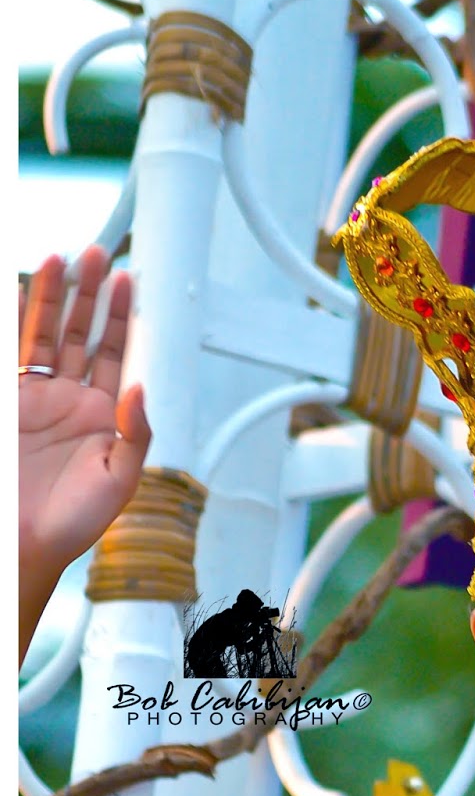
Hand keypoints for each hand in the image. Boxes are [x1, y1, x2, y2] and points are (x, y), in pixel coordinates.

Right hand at [19, 245, 151, 570]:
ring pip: (47, 334)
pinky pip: (16, 351)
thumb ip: (135, 432)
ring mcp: (36, 398)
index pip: (116, 355)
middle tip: (98, 253)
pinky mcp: (10, 401)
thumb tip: (142, 388)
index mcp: (104, 417)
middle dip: (90, 294)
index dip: (121, 317)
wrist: (23, 543)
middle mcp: (71, 401)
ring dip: (56, 297)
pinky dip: (19, 318)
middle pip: (82, 333)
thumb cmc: (75, 522)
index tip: (127, 280)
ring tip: (65, 257)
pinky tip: (26, 287)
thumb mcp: (120, 480)